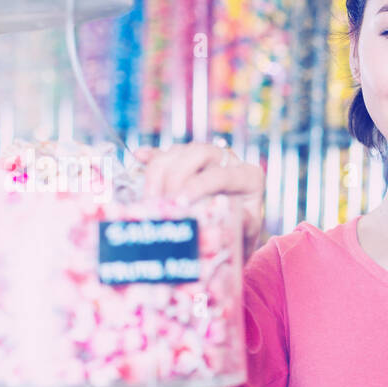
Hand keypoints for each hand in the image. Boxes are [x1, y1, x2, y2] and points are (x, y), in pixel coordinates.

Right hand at [134, 143, 264, 257]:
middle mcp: (230, 161)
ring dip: (160, 169)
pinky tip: (138, 157)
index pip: (221, 174)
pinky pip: (168, 153)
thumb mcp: (247, 233)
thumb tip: (229, 215)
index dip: (198, 185)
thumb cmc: (242, 236)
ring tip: (149, 196)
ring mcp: (207, 158)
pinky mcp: (188, 160)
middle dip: (176, 174)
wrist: (235, 236)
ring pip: (181, 150)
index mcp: (249, 177)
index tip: (179, 202)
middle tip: (161, 200)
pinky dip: (152, 156)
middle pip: (199, 152)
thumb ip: (243, 224)